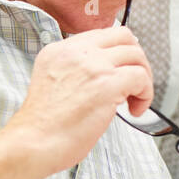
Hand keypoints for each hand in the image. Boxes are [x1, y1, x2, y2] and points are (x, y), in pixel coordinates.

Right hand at [3, 26, 153, 175]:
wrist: (32, 143)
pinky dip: (146, 94)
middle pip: (123, 37)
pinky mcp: (107, 83)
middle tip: (136, 82)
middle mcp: (75, 52)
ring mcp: (93, 65)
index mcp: (59, 50)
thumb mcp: (53, 83)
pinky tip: (134, 110)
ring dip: (143, 78)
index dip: (119, 51)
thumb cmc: (43, 126)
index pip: (101, 35)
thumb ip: (77, 72)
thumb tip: (107, 74)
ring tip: (134, 100)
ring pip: (136, 55)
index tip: (124, 68)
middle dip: (136, 59)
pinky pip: (141, 77)